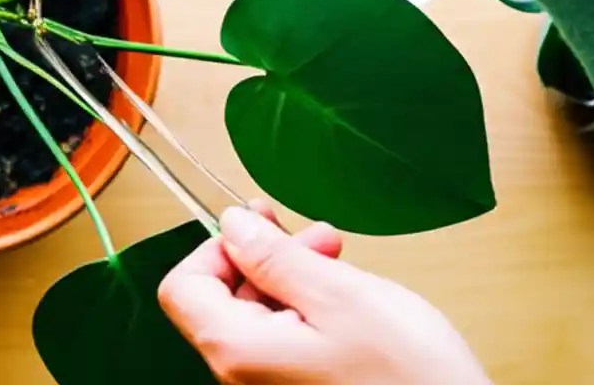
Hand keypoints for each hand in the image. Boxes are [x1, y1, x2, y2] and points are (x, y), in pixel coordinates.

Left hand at [160, 205, 490, 383]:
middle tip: (316, 236)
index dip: (213, 247)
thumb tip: (233, 225)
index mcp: (237, 351)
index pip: (182, 288)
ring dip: (291, 280)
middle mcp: (242, 378)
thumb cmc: (412, 381)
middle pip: (220, 301)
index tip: (256, 225)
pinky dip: (307, 313)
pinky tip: (346, 302)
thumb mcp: (342, 296)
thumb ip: (276, 257)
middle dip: (263, 257)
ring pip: (256, 319)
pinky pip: (283, 344)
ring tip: (340, 263)